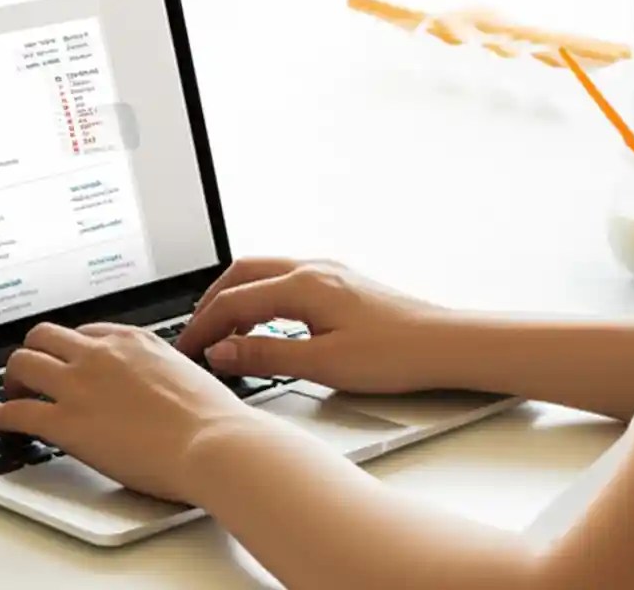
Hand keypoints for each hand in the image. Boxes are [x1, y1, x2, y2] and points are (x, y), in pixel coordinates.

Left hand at [0, 322, 258, 502]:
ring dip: (12, 379)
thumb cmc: (213, 418)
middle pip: (44, 336)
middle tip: (30, 375)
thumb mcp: (187, 373)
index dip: (69, 348)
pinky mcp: (66, 423)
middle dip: (33, 353)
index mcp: (131, 340)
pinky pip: (17, 411)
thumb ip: (161, 370)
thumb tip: (159, 384)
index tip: (66, 361)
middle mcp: (99, 354)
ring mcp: (79, 385)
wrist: (214, 443)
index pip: (85, 332)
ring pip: (22, 363)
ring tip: (10, 395)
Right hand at [176, 258, 446, 393]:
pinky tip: (262, 323)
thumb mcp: (323, 364)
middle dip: (211, 304)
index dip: (203, 328)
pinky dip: (259, 298)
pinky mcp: (340, 283)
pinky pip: (283, 280)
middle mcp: (312, 269)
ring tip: (221, 331)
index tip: (186, 351)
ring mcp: (328, 272)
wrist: (447, 345)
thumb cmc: (396, 354)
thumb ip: (266, 356)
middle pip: (241, 275)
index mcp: (303, 285)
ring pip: (262, 273)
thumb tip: (222, 352)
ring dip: (234, 298)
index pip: (234, 302)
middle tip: (194, 336)